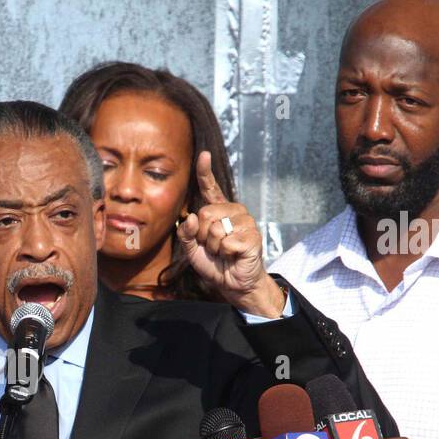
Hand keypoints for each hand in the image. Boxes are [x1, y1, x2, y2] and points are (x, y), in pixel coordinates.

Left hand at [177, 151, 282, 316]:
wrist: (233, 283)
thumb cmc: (214, 263)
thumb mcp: (192, 249)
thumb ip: (186, 233)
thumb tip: (191, 217)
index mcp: (218, 210)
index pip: (210, 188)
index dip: (205, 172)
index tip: (203, 155)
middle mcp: (234, 211)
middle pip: (205, 213)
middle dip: (202, 236)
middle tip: (212, 247)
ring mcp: (246, 222)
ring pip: (215, 229)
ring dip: (213, 247)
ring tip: (223, 252)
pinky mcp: (253, 236)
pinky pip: (227, 241)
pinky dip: (224, 253)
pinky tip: (233, 255)